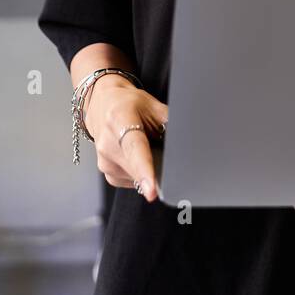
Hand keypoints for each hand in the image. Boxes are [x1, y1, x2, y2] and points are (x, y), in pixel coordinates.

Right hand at [83, 75, 167, 202]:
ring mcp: (105, 161)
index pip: (134, 149)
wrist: (103, 104)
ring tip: (144, 144)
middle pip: (139, 168)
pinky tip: (138, 154)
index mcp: (119, 119)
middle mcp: (107, 143)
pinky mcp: (108, 174)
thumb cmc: (129, 103)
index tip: (152, 191)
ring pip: (139, 177)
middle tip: (159, 145)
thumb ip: (170, 125)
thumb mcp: (153, 105)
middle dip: (157, 164)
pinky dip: (140, 170)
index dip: (145, 170)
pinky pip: (133, 180)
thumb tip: (190, 145)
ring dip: (149, 167)